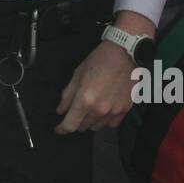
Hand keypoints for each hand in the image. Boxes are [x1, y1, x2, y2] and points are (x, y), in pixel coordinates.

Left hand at [55, 11, 154, 132]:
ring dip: (90, 121)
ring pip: (97, 127)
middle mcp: (99, 109)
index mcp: (85, 100)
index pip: (70, 125)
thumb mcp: (77, 75)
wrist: (125, 54)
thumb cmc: (99, 60)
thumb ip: (67, 95)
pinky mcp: (125, 110)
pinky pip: (111, 124)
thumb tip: (61, 110)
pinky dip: (105, 120)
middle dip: (76, 121)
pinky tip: (104, 109)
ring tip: (91, 107)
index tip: (58, 128)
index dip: (61, 129)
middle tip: (76, 110)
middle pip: (83, 127)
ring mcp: (114, 111)